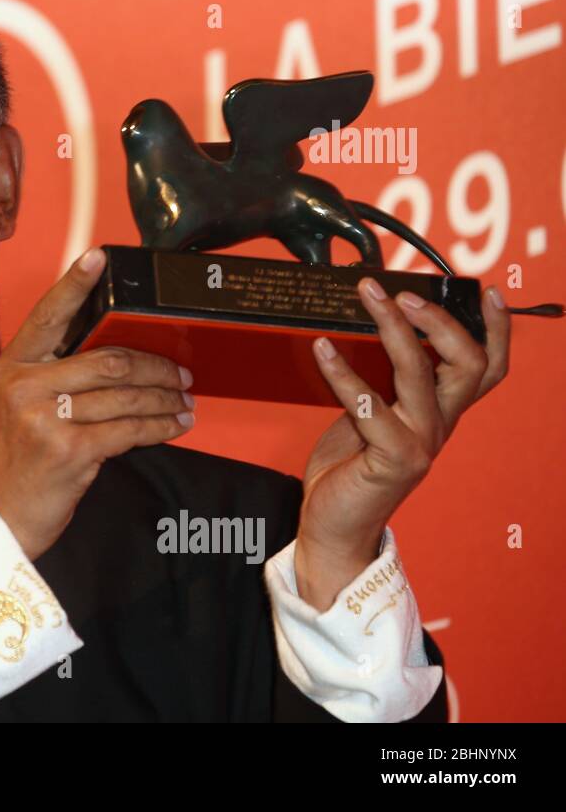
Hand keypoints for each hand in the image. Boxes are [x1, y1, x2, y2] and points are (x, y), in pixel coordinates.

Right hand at [0, 247, 194, 559]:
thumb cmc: (15, 463)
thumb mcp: (18, 409)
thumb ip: (53, 379)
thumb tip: (115, 358)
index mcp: (11, 367)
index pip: (49, 315)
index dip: (76, 285)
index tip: (100, 257)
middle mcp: (25, 385)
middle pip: (108, 358)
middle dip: (155, 366)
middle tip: (181, 374)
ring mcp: (45, 417)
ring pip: (124, 395)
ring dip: (164, 399)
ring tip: (184, 401)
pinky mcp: (69, 449)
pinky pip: (129, 430)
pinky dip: (159, 427)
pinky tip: (175, 426)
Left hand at [294, 277, 511, 610]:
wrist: (334, 526)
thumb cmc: (351, 467)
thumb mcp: (372, 415)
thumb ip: (382, 382)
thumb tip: (373, 332)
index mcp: (441, 412)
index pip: (486, 368)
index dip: (495, 330)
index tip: (488, 291)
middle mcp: (439, 425)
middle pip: (466, 364)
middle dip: (438, 319)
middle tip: (401, 292)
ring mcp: (420, 443)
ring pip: (419, 374)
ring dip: (392, 329)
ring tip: (367, 298)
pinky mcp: (393, 460)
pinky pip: (370, 407)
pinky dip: (343, 374)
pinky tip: (322, 349)